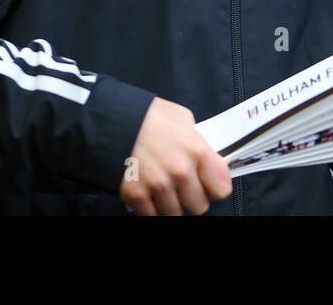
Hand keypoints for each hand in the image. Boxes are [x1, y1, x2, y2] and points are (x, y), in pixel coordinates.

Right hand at [120, 98, 232, 214]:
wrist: (111, 118)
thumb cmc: (148, 115)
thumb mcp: (182, 119)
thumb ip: (198, 142)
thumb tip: (209, 159)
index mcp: (196, 151)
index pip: (221, 189)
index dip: (214, 186)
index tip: (208, 183)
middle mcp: (180, 172)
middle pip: (199, 206)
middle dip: (191, 197)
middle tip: (182, 185)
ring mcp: (158, 186)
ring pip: (175, 214)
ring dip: (170, 204)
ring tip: (162, 187)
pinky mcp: (136, 196)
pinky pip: (152, 216)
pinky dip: (151, 208)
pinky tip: (148, 193)